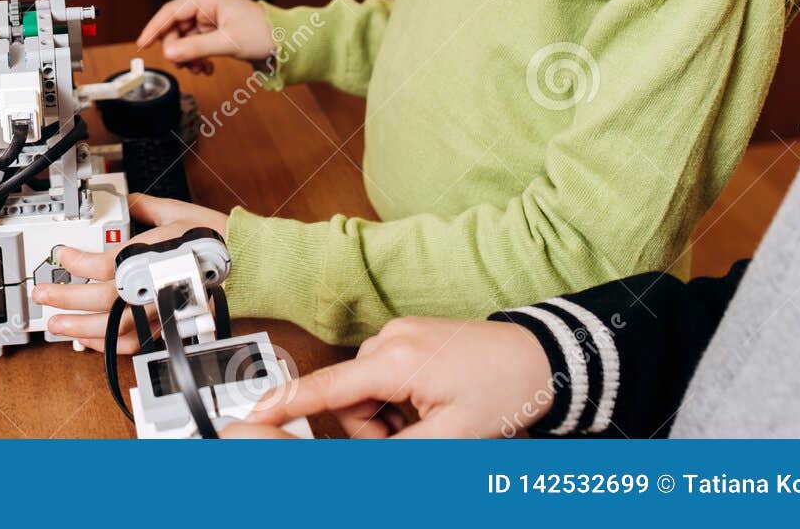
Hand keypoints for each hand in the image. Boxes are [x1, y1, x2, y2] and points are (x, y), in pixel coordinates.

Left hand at [31, 194, 230, 351]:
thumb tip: (127, 200)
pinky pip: (131, 344)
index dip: (75, 262)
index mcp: (150, 256)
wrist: (245, 266)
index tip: (62, 255)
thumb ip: (144, 207)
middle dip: (65, 299)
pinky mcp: (164, 326)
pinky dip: (106, 345)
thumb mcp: (177, 212)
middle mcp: (152, 288)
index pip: (103, 264)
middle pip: (100, 301)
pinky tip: (88, 340)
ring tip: (55, 325)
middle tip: (41, 295)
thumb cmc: (214, 240)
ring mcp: (158, 311)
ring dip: (78, 328)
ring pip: (112, 329)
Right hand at [136, 0, 275, 75]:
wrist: (285, 42)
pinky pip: (195, 44)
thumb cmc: (263, 34)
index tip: (141, 45)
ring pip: (184, 39)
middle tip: (183, 66)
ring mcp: (209, 18)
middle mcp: (206, 5)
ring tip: (199, 69)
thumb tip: (168, 54)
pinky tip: (206, 67)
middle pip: (175, 28)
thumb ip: (195, 48)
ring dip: (187, 57)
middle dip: (176, 49)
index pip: (171, 12)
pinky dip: (197, 57)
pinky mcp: (214, 31)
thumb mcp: (226, 43)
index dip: (154, 28)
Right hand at [221, 316, 553, 438]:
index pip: (330, 386)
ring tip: (437, 420)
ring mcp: (400, 337)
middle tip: (422, 437)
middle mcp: (390, 339)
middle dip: (378, 431)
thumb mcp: (452, 437)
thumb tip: (363, 463)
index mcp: (396, 358)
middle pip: (351, 401)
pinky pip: (385, 381)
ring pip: (368, 396)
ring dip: (392, 419)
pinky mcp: (409, 340)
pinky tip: (436, 403)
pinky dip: (402, 402)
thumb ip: (399, 454)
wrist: (542, 358)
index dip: (289, 402)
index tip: (257, 412)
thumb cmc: (506, 387)